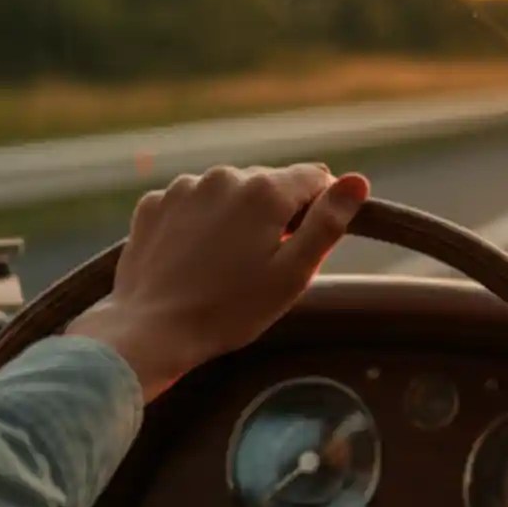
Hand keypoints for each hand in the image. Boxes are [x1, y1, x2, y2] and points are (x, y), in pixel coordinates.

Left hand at [66, 164, 369, 400]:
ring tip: (224, 265)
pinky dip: (198, 222)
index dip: (318, 209)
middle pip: (268, 184)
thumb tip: (357, 181)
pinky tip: (193, 258)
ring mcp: (184, 187)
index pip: (314, 178)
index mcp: (265, 190)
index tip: (304, 245)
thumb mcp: (292, 275)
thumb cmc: (230, 310)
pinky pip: (191, 203)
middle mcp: (224, 175)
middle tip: (263, 264)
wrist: (150, 331)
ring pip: (228, 192)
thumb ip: (327, 224)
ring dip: (235, 217)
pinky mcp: (154, 204)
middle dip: (275, 214)